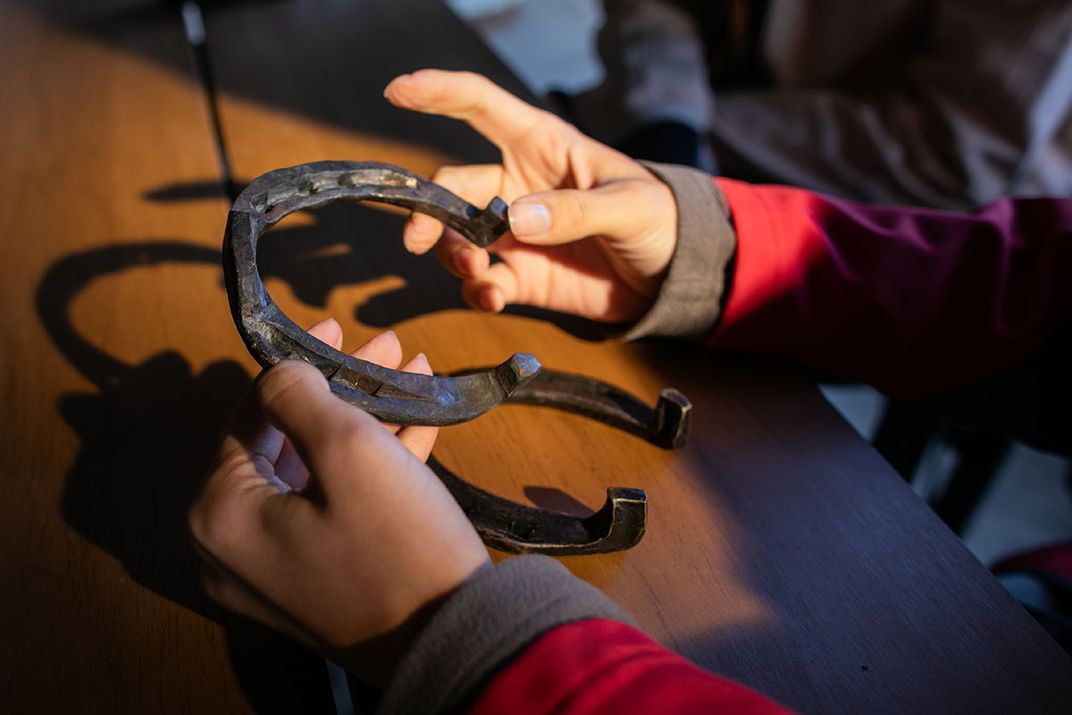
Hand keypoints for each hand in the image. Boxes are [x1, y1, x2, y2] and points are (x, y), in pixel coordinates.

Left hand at [188, 319, 488, 683]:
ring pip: (316, 472)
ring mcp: (275, 570)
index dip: (296, 364)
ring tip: (412, 376)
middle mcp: (234, 547)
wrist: (456, 639)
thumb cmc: (398, 542)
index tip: (338, 327)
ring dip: (365, 421)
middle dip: (343, 389)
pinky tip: (418, 425)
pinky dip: (371, 468)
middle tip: (386, 350)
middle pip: (285, 442)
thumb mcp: (350, 450)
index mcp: (221, 514)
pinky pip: (334, 509)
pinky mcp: (318, 582)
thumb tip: (281, 372)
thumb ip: (299, 395)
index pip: (248, 414)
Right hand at [385, 70, 677, 322]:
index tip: (396, 91)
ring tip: (474, 273)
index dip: (437, 93)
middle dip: (428, 210)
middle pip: (453, 188)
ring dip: (452, 255)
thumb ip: (575, 211)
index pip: (481, 107)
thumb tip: (515, 220)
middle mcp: (517, 187)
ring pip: (456, 238)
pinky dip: (477, 292)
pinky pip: (482, 283)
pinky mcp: (521, 277)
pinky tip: (491, 299)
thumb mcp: (630, 206)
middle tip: (419, 240)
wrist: (675, 277)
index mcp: (542, 147)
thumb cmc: (661, 219)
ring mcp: (515, 235)